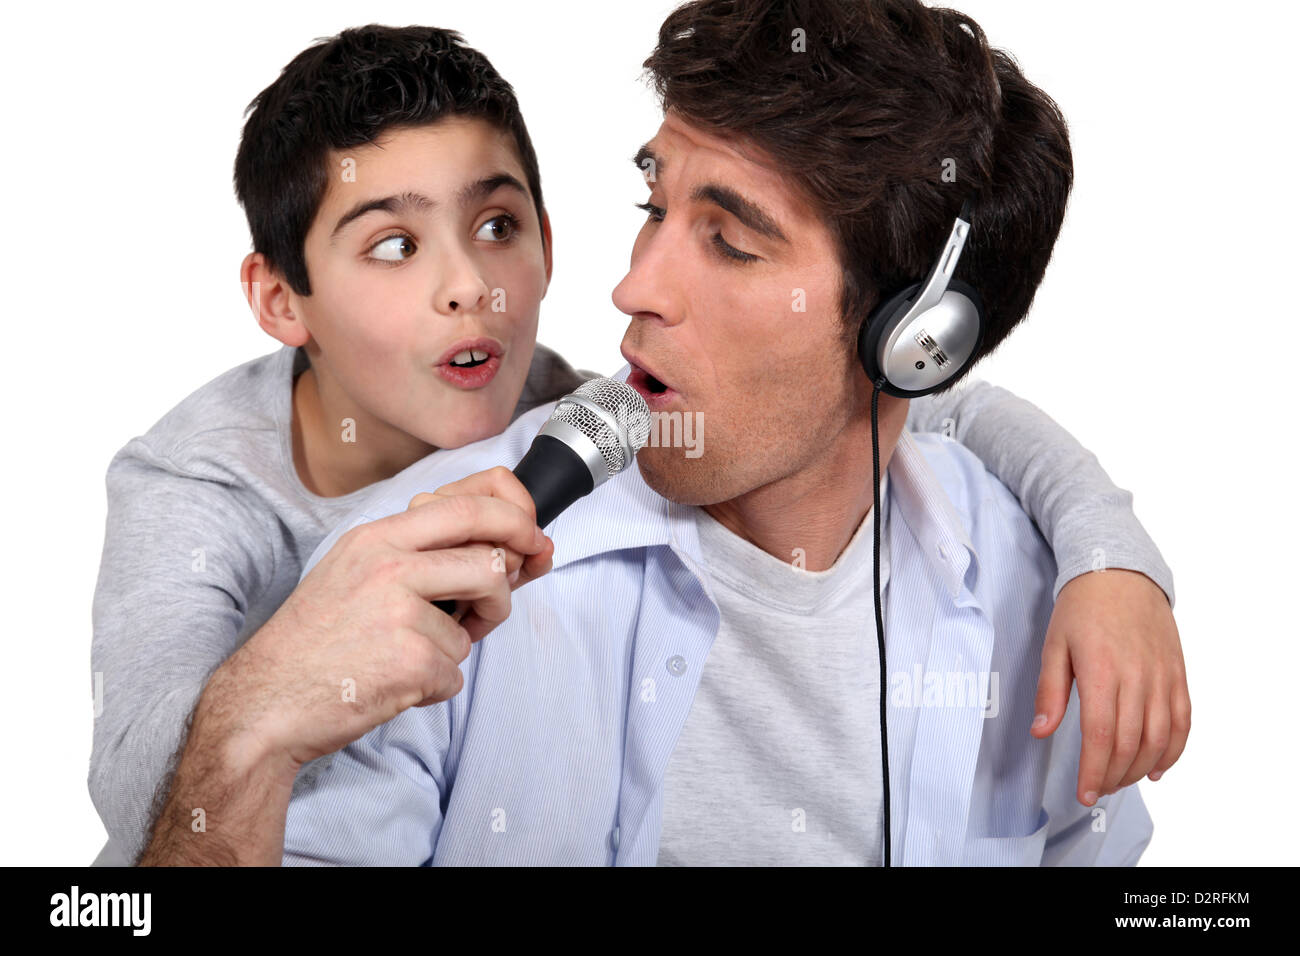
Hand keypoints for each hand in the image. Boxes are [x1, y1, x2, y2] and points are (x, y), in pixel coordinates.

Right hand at [213, 478, 551, 770]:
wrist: (265, 700)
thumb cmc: (316, 640)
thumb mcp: (357, 571)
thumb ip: (420, 555)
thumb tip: (503, 549)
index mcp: (378, 536)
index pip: (467, 506)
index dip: (515, 519)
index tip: (533, 538)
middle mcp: (389, 565)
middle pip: (489, 559)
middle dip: (506, 585)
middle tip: (498, 603)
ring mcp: (400, 612)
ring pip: (475, 624)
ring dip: (457, 646)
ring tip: (412, 654)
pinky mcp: (410, 661)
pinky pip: (455, 672)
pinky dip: (433, 686)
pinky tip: (392, 683)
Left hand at [1030, 568, 1190, 806]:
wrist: (1121, 573)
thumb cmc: (1082, 608)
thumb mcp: (1054, 645)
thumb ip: (1049, 691)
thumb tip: (1040, 731)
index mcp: (1101, 670)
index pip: (1101, 736)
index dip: (1094, 771)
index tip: (1085, 793)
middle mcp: (1137, 677)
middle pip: (1130, 743)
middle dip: (1113, 776)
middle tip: (1098, 790)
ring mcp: (1162, 676)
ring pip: (1159, 738)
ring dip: (1141, 768)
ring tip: (1120, 781)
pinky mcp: (1178, 674)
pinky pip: (1183, 721)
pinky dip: (1174, 750)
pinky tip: (1158, 768)